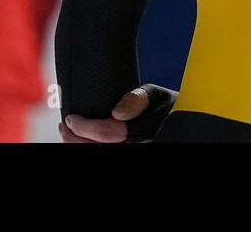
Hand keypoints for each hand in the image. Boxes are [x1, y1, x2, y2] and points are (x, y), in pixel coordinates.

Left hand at [59, 84, 176, 142]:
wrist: (185, 121)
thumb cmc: (168, 106)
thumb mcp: (158, 96)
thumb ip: (138, 98)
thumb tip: (117, 113)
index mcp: (148, 131)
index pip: (111, 133)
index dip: (87, 128)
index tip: (72, 118)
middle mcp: (143, 144)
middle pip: (102, 150)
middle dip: (77, 141)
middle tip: (65, 127)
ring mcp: (138, 149)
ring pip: (105, 155)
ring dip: (81, 146)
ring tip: (68, 134)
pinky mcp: (134, 150)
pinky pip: (111, 153)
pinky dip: (92, 148)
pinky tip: (81, 141)